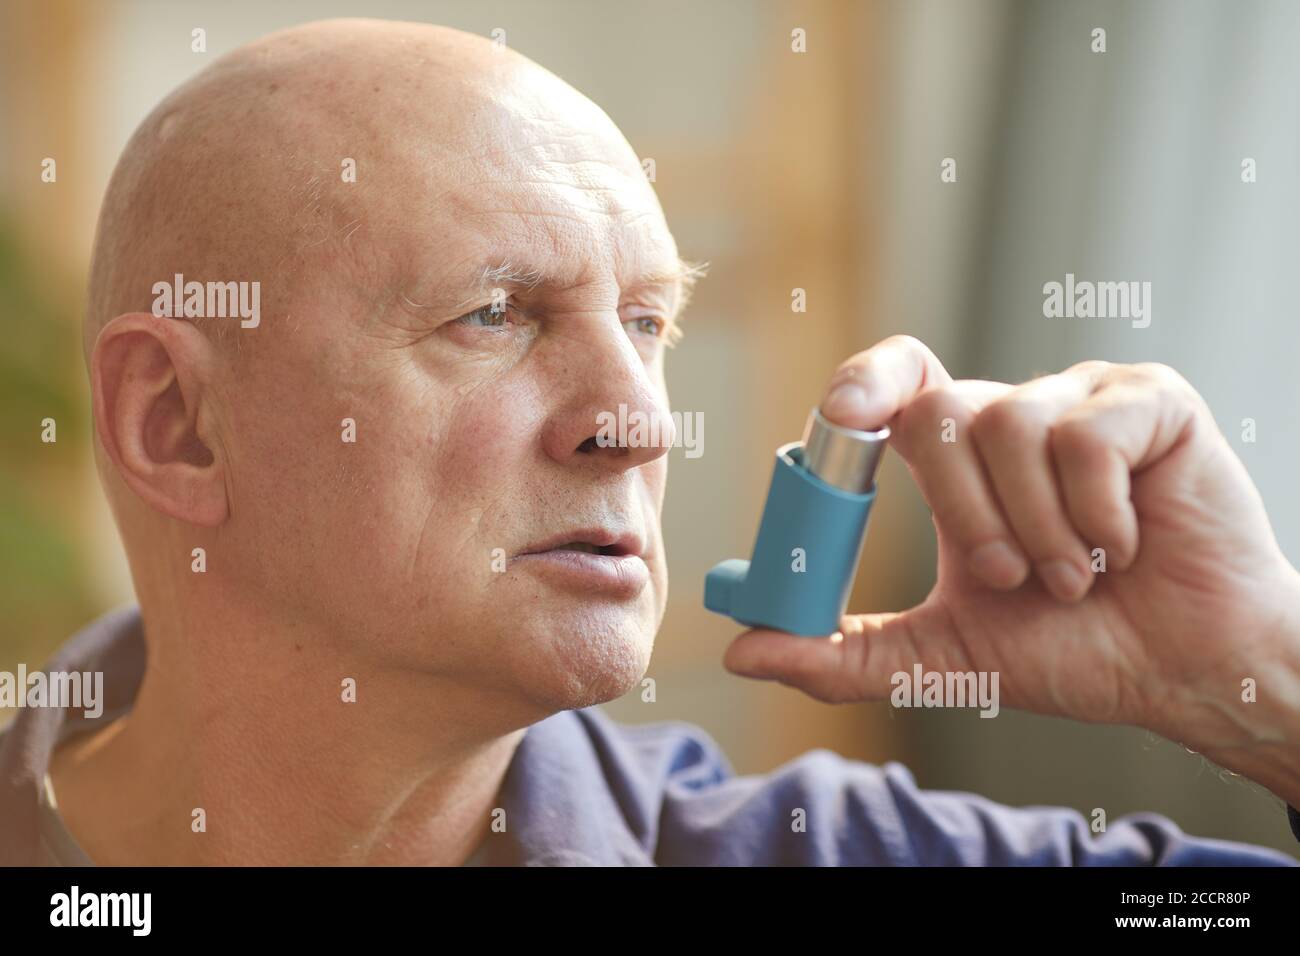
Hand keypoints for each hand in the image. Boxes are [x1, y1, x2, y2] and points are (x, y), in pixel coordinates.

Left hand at [724, 336, 1299, 803]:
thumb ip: (841, 652)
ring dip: (1037, 529)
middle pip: (938, 410)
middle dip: (962, 514)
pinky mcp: (1150, 400)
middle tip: (1008, 580)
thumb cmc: (1073, 650)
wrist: (1186, 672)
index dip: (858, 385)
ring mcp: (1082, 398)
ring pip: (1010, 423)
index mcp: (959, 460)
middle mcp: (1014, 414)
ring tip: (1078, 575)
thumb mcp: (942, 657)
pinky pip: (1088, 435)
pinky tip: (1128, 544)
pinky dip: (1099, 514)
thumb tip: (742, 649)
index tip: (840, 419)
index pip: (892, 383)